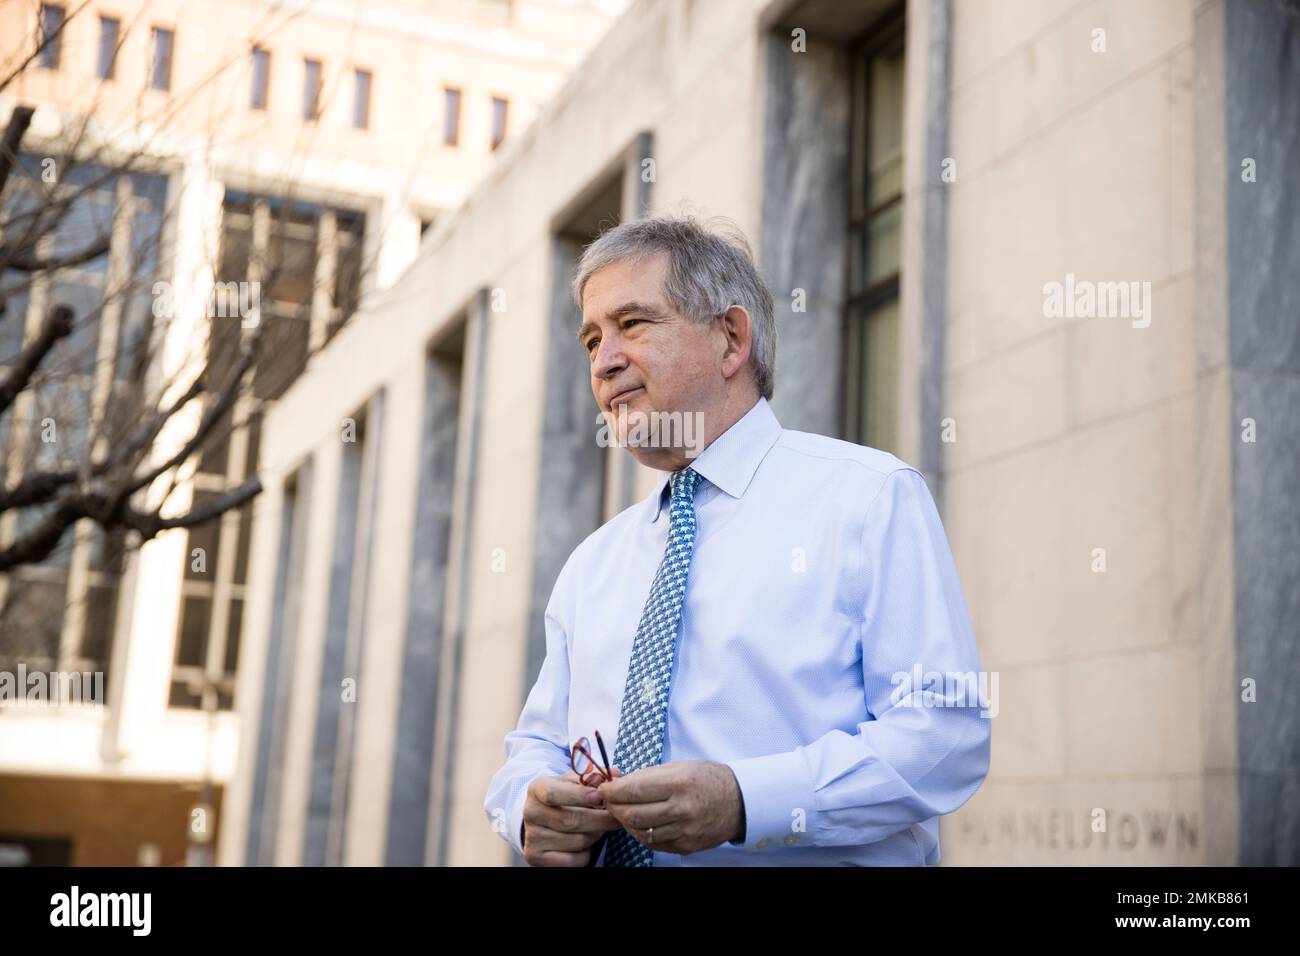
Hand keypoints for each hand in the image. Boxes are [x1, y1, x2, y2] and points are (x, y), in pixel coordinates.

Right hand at [521, 770, 622, 865]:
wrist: (542, 820)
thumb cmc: (564, 797)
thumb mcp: (574, 782)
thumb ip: (594, 777)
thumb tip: (615, 775)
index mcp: (537, 789)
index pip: (553, 794)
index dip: (579, 795)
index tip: (600, 796)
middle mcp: (530, 813)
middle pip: (571, 820)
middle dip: (599, 819)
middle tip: (615, 817)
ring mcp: (532, 838)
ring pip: (576, 841)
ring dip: (596, 835)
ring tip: (600, 828)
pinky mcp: (536, 857)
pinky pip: (573, 860)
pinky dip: (586, 853)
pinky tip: (586, 843)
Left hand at [597, 760, 743, 854]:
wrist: (739, 801)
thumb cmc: (707, 778)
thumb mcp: (678, 767)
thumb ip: (646, 775)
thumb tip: (616, 780)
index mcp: (679, 783)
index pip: (634, 790)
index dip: (613, 791)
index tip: (603, 789)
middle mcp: (682, 808)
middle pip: (634, 815)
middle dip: (614, 808)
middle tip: (609, 801)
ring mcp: (684, 830)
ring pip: (641, 833)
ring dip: (626, 823)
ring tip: (623, 812)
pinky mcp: (686, 845)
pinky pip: (654, 843)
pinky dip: (642, 834)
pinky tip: (641, 823)